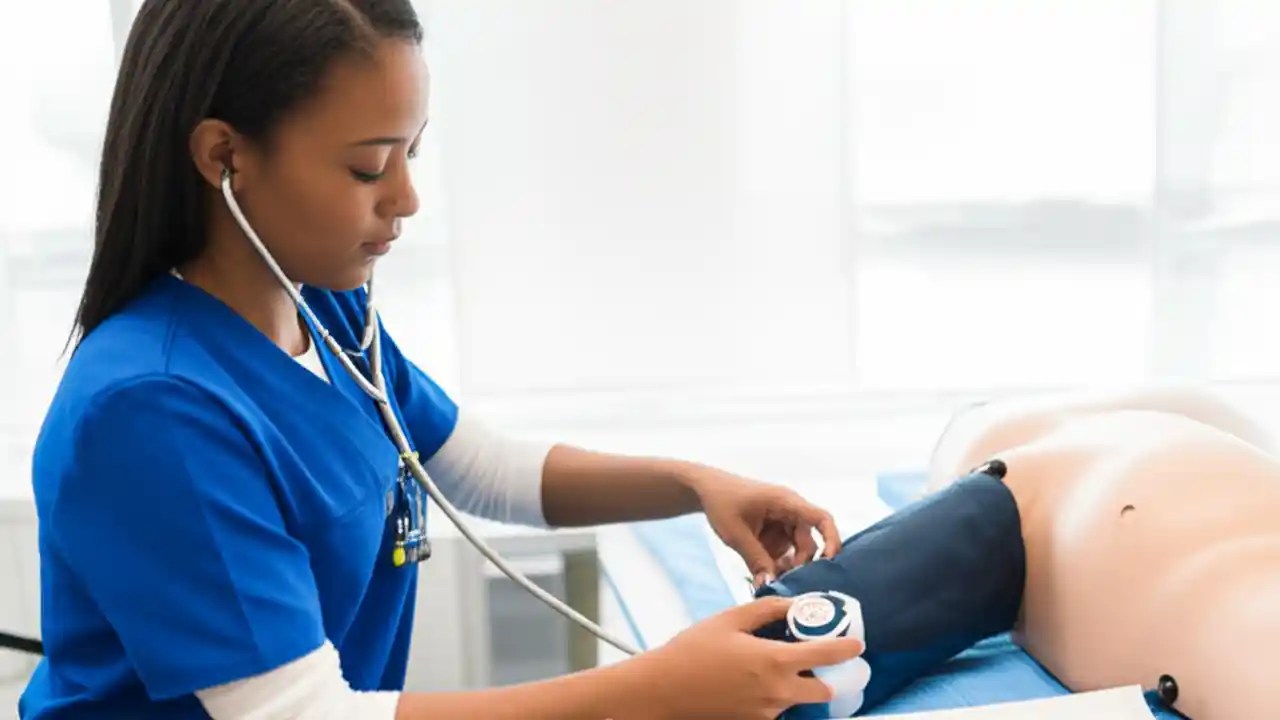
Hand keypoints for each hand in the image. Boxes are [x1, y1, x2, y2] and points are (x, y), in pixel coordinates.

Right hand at [642, 597, 864, 719]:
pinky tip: (754, 682)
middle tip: (813, 660)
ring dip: (796, 686)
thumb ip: (767, 610)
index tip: (857, 643)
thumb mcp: (730, 620)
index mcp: (774, 662)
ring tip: (773, 667)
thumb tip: (794, 604)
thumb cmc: (693, 651)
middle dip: (825, 676)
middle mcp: (777, 692)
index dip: (846, 648)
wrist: (663, 689)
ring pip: (798, 701)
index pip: (825, 655)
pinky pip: (777, 710)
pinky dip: (776, 697)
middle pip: (823, 691)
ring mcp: (766, 713)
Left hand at [688, 466, 841, 587]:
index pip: (821, 519)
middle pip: (808, 544)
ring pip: (795, 552)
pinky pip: (783, 552)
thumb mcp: (736, 534)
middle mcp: (790, 511)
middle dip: (798, 566)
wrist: (705, 490)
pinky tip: (760, 572)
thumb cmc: (721, 502)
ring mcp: (783, 522)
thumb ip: (756, 560)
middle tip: (782, 583)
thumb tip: (770, 586)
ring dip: (784, 567)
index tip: (831, 563)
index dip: (832, 540)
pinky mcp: (775, 532)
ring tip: (765, 578)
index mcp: (786, 502)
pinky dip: (775, 563)